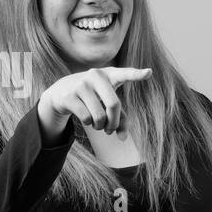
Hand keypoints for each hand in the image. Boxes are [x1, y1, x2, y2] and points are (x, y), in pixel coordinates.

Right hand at [37, 66, 152, 142]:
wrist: (61, 92)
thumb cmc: (93, 97)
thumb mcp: (107, 104)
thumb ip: (120, 120)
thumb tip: (123, 138)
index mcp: (109, 75)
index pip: (125, 74)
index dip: (137, 74)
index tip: (149, 72)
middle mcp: (95, 75)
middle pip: (114, 105)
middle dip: (113, 122)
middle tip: (110, 129)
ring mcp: (81, 84)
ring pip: (99, 115)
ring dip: (100, 126)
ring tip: (97, 123)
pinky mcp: (69, 95)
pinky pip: (87, 118)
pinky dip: (89, 124)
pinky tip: (86, 119)